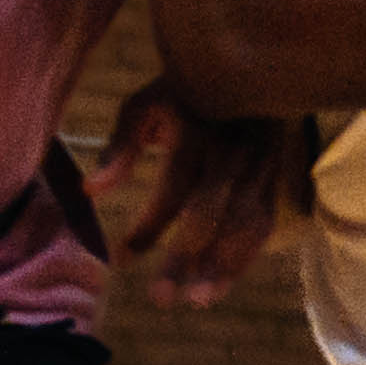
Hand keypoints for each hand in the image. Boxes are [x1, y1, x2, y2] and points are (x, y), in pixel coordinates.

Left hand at [97, 80, 313, 308]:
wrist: (246, 64)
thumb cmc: (182, 92)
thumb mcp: (144, 105)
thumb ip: (119, 146)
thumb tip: (91, 193)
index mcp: (198, 132)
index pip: (174, 189)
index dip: (150, 226)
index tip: (122, 259)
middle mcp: (233, 151)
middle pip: (210, 214)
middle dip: (186, 259)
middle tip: (161, 299)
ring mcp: (260, 166)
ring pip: (245, 224)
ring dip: (224, 266)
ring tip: (198, 301)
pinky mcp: (274, 178)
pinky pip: (263, 224)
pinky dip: (246, 257)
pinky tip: (221, 284)